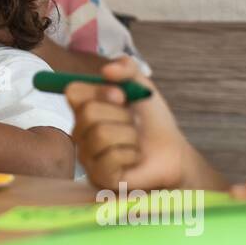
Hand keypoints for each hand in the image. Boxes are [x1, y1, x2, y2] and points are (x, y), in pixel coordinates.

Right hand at [64, 56, 191, 190]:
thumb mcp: (142, 86)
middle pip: (88, 113)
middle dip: (121, 115)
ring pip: (101, 135)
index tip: (121, 95)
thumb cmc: (152, 121)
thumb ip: (126, 67)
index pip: (73, 92)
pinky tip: (134, 158)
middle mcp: (80, 132)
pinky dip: (131, 155)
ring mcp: (87, 156)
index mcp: (84, 109)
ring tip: (135, 142)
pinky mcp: (99, 177)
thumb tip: (106, 70)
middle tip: (133, 123)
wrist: (173, 151)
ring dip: (129, 136)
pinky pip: (110, 158)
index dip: (99, 90)